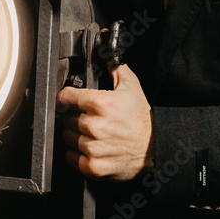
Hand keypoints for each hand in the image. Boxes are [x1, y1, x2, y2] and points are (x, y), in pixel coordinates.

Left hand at [58, 64, 153, 180]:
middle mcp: (95, 126)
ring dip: (74, 134)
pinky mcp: (93, 166)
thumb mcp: (130, 85)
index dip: (67, 96)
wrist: (153, 146)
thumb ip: (114, 66)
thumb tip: (103, 51)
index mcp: (101, 104)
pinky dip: (75, 153)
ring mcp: (93, 147)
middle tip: (87, 117)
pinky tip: (88, 147)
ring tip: (89, 132)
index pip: (66, 97)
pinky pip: (70, 157)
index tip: (68, 99)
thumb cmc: (140, 117)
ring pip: (67, 137)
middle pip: (66, 117)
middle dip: (74, 115)